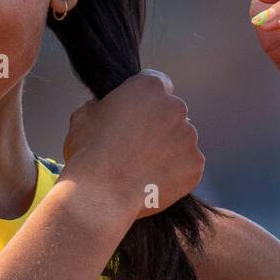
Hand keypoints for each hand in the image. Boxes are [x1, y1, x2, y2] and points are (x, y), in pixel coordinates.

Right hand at [62, 70, 204, 222]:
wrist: (100, 195)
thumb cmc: (87, 154)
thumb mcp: (84, 116)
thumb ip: (104, 105)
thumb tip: (105, 108)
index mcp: (149, 87)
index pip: (157, 84)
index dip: (146, 102)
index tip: (137, 117)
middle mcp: (175, 107)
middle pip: (172, 113)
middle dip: (158, 127)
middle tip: (136, 148)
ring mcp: (189, 137)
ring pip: (180, 141)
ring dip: (167, 151)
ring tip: (141, 170)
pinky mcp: (195, 165)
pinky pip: (187, 166)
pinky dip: (174, 174)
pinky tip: (152, 182)